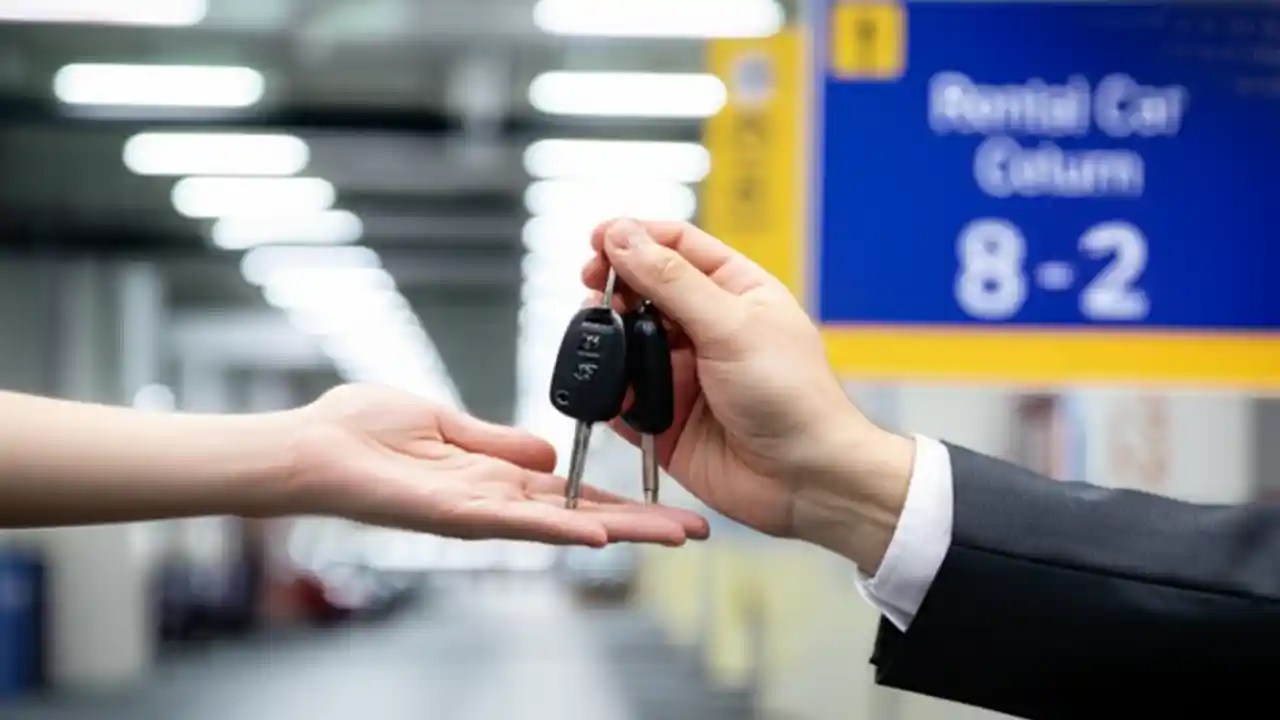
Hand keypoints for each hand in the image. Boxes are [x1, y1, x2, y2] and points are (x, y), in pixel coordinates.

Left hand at [283, 383, 708, 546]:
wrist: (310, 446)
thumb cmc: (362, 430)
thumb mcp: (446, 423)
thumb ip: (497, 441)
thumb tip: (549, 453)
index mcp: (494, 476)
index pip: (572, 495)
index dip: (621, 502)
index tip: (667, 505)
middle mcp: (493, 502)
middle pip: (580, 517)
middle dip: (639, 524)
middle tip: (697, 531)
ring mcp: (475, 512)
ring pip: (559, 526)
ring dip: (617, 532)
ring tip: (671, 535)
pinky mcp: (450, 513)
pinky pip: (512, 523)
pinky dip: (556, 530)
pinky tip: (596, 534)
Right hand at [582, 220, 912, 570]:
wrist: (805, 481)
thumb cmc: (794, 399)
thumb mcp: (732, 326)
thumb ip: (672, 281)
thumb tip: (624, 236)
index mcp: (734, 291)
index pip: (675, 246)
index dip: (634, 238)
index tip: (597, 240)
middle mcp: (706, 329)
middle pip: (642, 291)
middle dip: (613, 289)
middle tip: (593, 291)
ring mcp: (684, 373)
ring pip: (626, 344)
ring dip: (610, 344)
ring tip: (605, 346)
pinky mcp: (664, 417)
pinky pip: (622, 398)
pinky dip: (611, 394)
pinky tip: (617, 392)